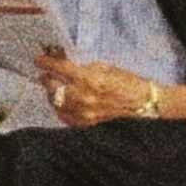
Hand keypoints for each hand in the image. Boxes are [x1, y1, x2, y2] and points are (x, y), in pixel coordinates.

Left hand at [38, 48, 167, 126]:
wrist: (146, 107)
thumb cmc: (131, 85)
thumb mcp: (108, 68)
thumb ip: (86, 67)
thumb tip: (67, 63)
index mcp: (89, 79)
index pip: (58, 68)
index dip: (46, 62)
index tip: (39, 59)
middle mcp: (83, 98)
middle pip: (52, 88)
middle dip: (47, 79)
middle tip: (45, 74)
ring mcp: (83, 114)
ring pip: (56, 104)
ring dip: (53, 95)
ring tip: (54, 89)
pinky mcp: (86, 126)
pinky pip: (65, 117)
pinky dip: (61, 109)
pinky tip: (64, 104)